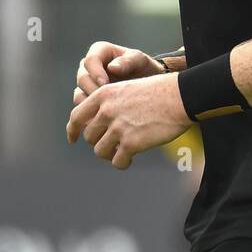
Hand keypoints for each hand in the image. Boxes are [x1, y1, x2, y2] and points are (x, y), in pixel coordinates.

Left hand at [65, 72, 190, 169]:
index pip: (77, 116)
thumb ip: (111, 103)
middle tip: (113, 144)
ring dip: (110, 154)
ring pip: (100, 151)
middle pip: (89, 136)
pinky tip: (130, 160)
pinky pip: (117, 161)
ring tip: (122, 152)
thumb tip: (100, 123)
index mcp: (104, 95)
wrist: (180, 97)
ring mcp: (118, 127)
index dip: (72, 130)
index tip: (73, 138)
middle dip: (99, 142)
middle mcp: (107, 111)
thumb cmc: (159, 92)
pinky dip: (122, 163)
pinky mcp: (131, 143)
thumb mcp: (127, 88)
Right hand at [73, 41, 164, 109]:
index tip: (105, 84)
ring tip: (106, 112)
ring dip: (90, 104)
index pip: (90, 60)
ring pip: (79, 95)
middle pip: (82, 78)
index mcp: (100, 51)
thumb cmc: (145, 69)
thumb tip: (112, 68)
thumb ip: (128, 61)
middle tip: (106, 101)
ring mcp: (87, 84)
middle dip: (93, 90)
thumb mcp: (140, 62)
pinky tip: (103, 120)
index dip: (95, 72)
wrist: (147, 87)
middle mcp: (89, 67)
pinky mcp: (87, 100)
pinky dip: (90, 115)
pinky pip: (82, 109)